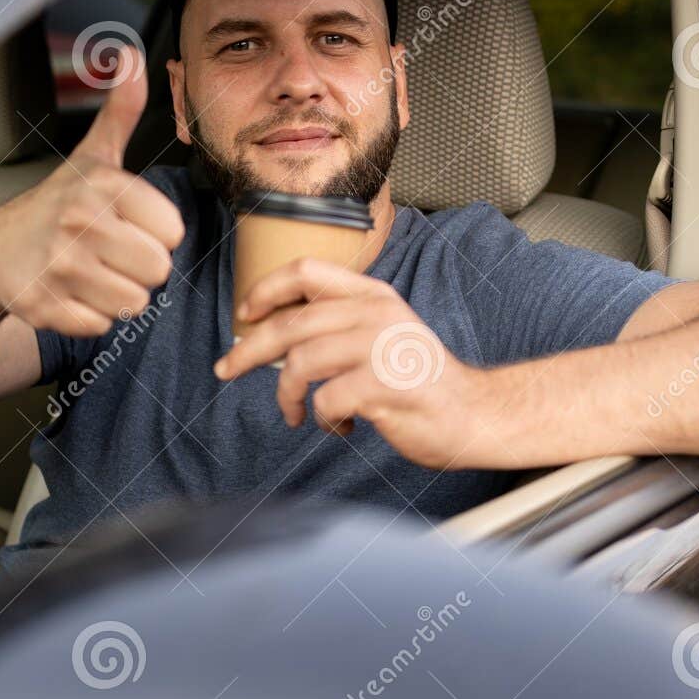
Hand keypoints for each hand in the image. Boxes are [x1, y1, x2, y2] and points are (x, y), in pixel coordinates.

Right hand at [0, 50, 184, 335]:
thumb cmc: (58, 204)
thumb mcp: (93, 154)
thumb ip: (121, 109)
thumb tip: (129, 53)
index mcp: (103, 188)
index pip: (173, 233)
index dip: (156, 233)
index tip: (130, 225)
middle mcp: (80, 224)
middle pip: (157, 271)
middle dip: (140, 268)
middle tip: (111, 253)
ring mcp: (60, 268)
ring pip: (132, 302)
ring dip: (118, 294)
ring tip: (93, 272)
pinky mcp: (45, 307)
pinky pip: (100, 326)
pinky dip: (90, 316)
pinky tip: (72, 293)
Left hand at [214, 258, 496, 470]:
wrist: (474, 414)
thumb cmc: (418, 381)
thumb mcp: (380, 335)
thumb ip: (336, 325)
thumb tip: (273, 334)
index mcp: (371, 295)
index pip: (305, 271)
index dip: (265, 289)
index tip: (243, 315)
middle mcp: (375, 313)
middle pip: (290, 322)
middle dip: (248, 349)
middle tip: (225, 369)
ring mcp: (382, 347)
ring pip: (300, 363)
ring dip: (286, 394)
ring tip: (294, 413)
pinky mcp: (385, 386)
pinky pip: (325, 401)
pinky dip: (322, 420)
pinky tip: (340, 427)